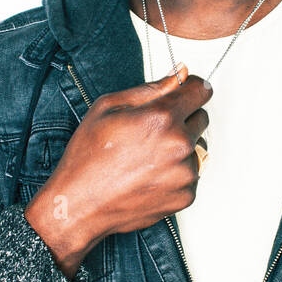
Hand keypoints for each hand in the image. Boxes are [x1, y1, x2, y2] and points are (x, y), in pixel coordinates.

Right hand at [23, 64, 211, 279]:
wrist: (80, 205)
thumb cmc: (87, 158)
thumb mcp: (107, 108)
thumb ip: (149, 89)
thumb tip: (177, 76)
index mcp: (161, 118)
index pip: (201, 90)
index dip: (190, 88)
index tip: (184, 92)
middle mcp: (179, 145)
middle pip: (201, 118)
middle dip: (181, 119)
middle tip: (150, 131)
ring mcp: (185, 173)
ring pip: (196, 148)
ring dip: (180, 148)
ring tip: (146, 158)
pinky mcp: (186, 195)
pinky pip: (191, 174)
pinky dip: (176, 173)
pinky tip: (148, 175)